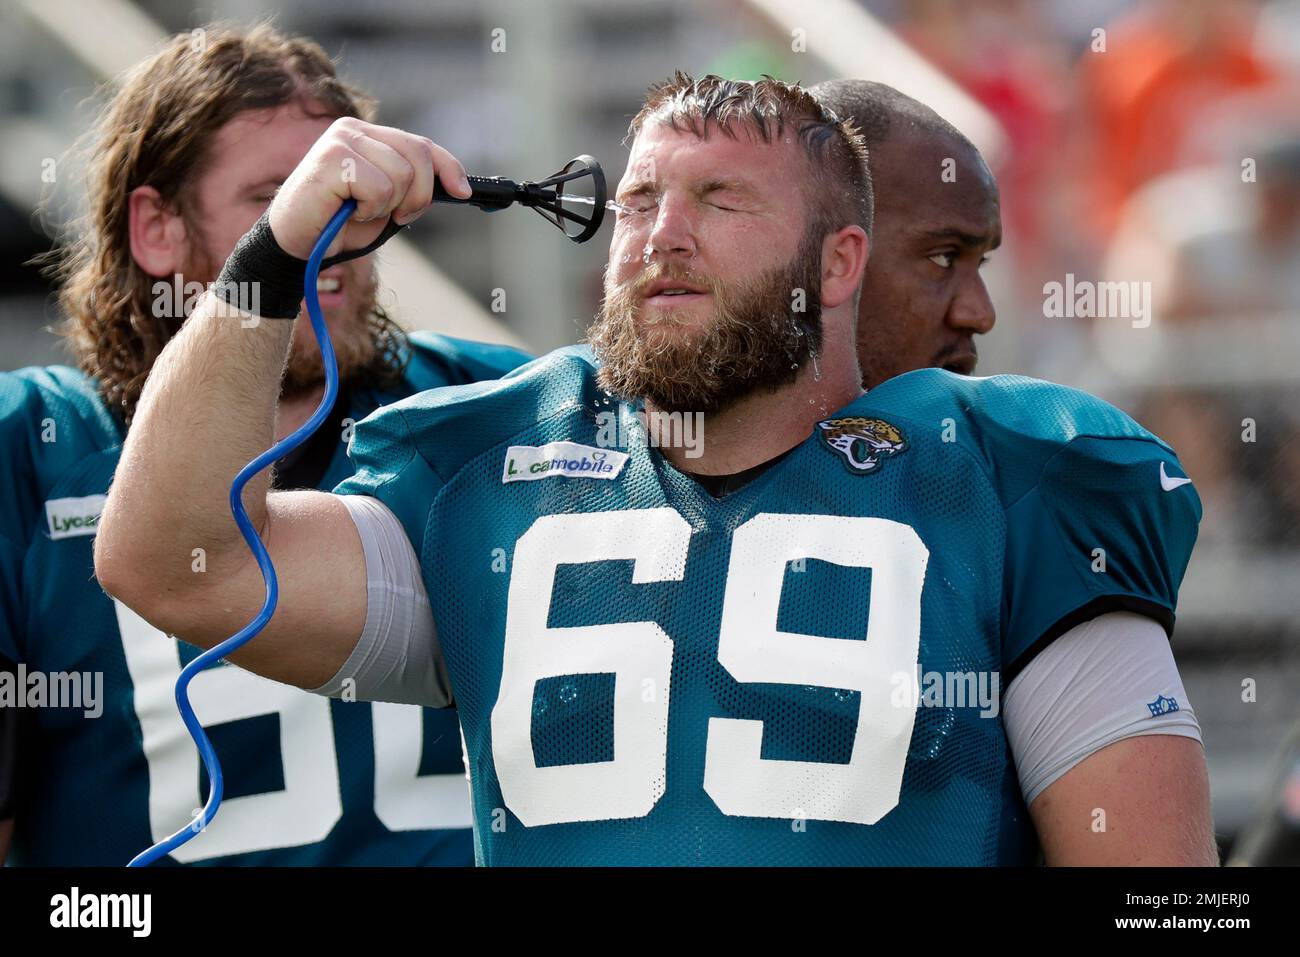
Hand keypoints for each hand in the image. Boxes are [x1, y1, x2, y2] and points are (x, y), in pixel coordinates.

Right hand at [267, 117, 471, 259]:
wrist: (298, 246)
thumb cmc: (340, 226)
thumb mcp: (387, 205)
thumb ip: (413, 187)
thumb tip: (456, 185)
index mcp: (368, 136)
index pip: (420, 144)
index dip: (448, 167)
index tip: (464, 192)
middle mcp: (353, 130)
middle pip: (419, 155)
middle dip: (418, 195)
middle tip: (396, 215)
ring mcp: (341, 140)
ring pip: (402, 175)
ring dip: (389, 206)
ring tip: (361, 211)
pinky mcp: (332, 158)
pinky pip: (380, 188)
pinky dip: (370, 209)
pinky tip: (348, 211)